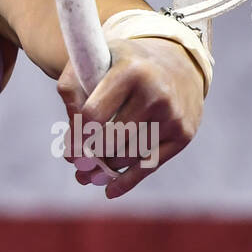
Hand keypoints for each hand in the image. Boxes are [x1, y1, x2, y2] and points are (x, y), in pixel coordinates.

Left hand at [56, 36, 204, 198]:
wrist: (177, 63)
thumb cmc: (125, 64)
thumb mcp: (96, 61)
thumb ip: (72, 92)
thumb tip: (72, 151)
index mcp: (129, 70)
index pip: (93, 115)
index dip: (77, 136)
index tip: (68, 148)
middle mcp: (155, 93)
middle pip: (110, 139)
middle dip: (90, 156)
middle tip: (76, 165)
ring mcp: (172, 115)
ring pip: (127, 155)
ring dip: (104, 169)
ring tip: (86, 175)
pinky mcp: (183, 133)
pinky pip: (150, 164)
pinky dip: (127, 181)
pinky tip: (110, 190)